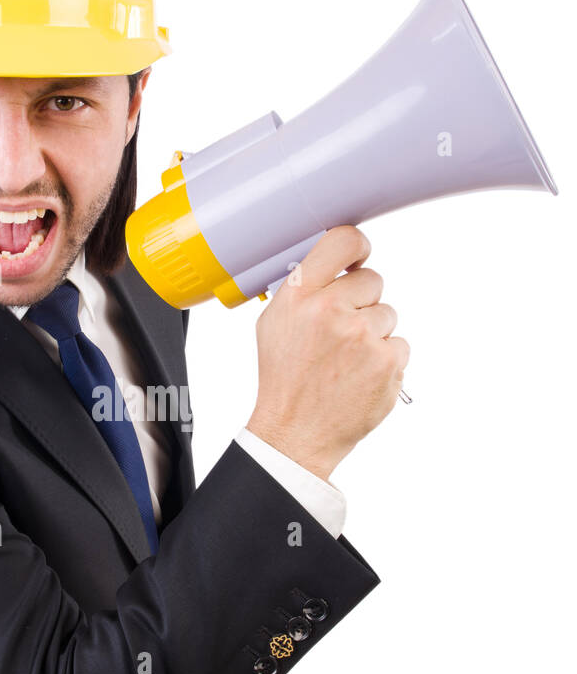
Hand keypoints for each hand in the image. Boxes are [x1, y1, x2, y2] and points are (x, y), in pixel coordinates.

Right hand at [246, 225, 409, 480]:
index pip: (342, 240)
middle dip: (362, 302)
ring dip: (374, 333)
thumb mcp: (274, 324)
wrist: (296, 433)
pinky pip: (399, 344)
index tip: (358, 257)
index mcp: (298, 295)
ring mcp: (363, 337)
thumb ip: (303, 289)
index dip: (356, 247)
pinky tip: (360, 376)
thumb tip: (335, 264)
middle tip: (342, 331)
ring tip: (347, 361)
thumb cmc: (285, 378)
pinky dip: (385, 359)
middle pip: (372, 280)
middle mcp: (331, 310)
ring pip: (387, 314)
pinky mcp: (388, 362)